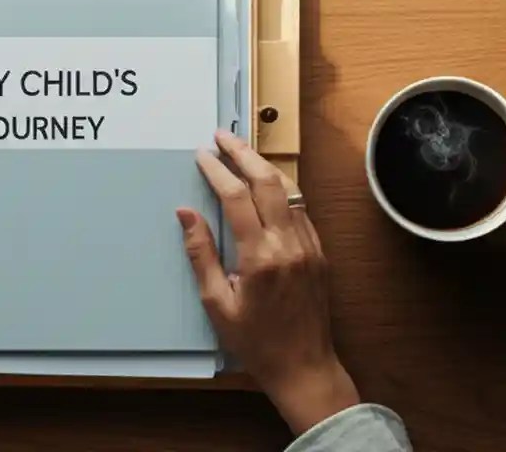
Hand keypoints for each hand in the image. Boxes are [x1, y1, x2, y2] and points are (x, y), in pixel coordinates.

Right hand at [178, 129, 359, 434]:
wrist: (304, 367)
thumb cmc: (257, 343)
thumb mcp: (217, 303)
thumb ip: (201, 254)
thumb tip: (186, 214)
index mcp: (260, 257)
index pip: (237, 198)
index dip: (218, 171)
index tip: (203, 155)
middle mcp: (289, 245)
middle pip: (267, 182)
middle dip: (243, 154)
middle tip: (222, 137)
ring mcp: (308, 246)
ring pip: (289, 190)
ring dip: (264, 167)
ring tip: (242, 152)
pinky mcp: (319, 253)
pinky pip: (301, 210)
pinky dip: (282, 190)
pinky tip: (267, 185)